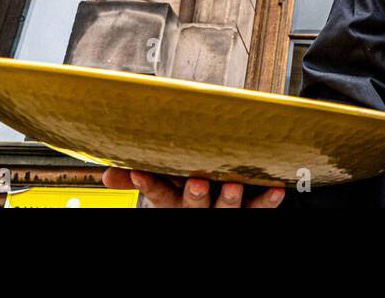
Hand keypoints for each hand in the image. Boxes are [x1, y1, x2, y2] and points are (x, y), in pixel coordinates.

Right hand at [102, 167, 285, 207]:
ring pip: (226, 211)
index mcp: (173, 202)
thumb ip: (138, 177)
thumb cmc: (184, 188)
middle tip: (198, 182)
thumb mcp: (162, 184)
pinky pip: (258, 209)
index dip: (148, 185)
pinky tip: (277, 189)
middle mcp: (197, 210)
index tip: (139, 173)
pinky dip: (267, 200)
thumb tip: (107, 174)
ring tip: (233, 185)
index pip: (157, 195)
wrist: (213, 206)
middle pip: (193, 207)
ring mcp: (223, 212)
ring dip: (229, 199)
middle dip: (195, 197)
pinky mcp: (247, 211)